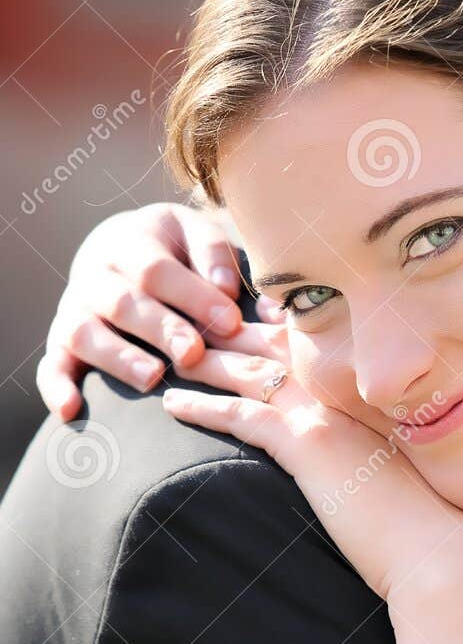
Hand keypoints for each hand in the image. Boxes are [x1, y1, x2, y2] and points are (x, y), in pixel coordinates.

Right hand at [37, 202, 285, 420]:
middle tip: (192, 353)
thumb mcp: (195, 232)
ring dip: (116, 358)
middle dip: (159, 329)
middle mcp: (95, 276)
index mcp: (130, 243)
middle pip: (122, 303)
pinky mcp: (62, 341)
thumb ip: (212, 252)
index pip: (158, 270)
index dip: (194, 296)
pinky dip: (56, 388)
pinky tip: (72, 412)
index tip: (230, 321)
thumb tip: (226, 288)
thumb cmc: (175, 247)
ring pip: (83, 333)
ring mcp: (75, 309)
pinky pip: (51, 365)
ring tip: (152, 378)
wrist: (123, 243)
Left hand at [159, 339, 462, 601]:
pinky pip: (241, 415)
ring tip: (176, 357)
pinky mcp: (307, 447)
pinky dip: (203, 407)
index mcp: (380, 388)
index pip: (319, 344)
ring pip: (252, 372)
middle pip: (279, 346)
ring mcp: (329, 414)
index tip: (249, 321)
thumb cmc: (442, 522)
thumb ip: (400, 446)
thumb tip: (389, 456)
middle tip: (196, 325)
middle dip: (234, 332)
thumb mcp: (423, 468)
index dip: (280, 329)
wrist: (444, 551)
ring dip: (208, 362)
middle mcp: (353, 389)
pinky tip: (174, 406)